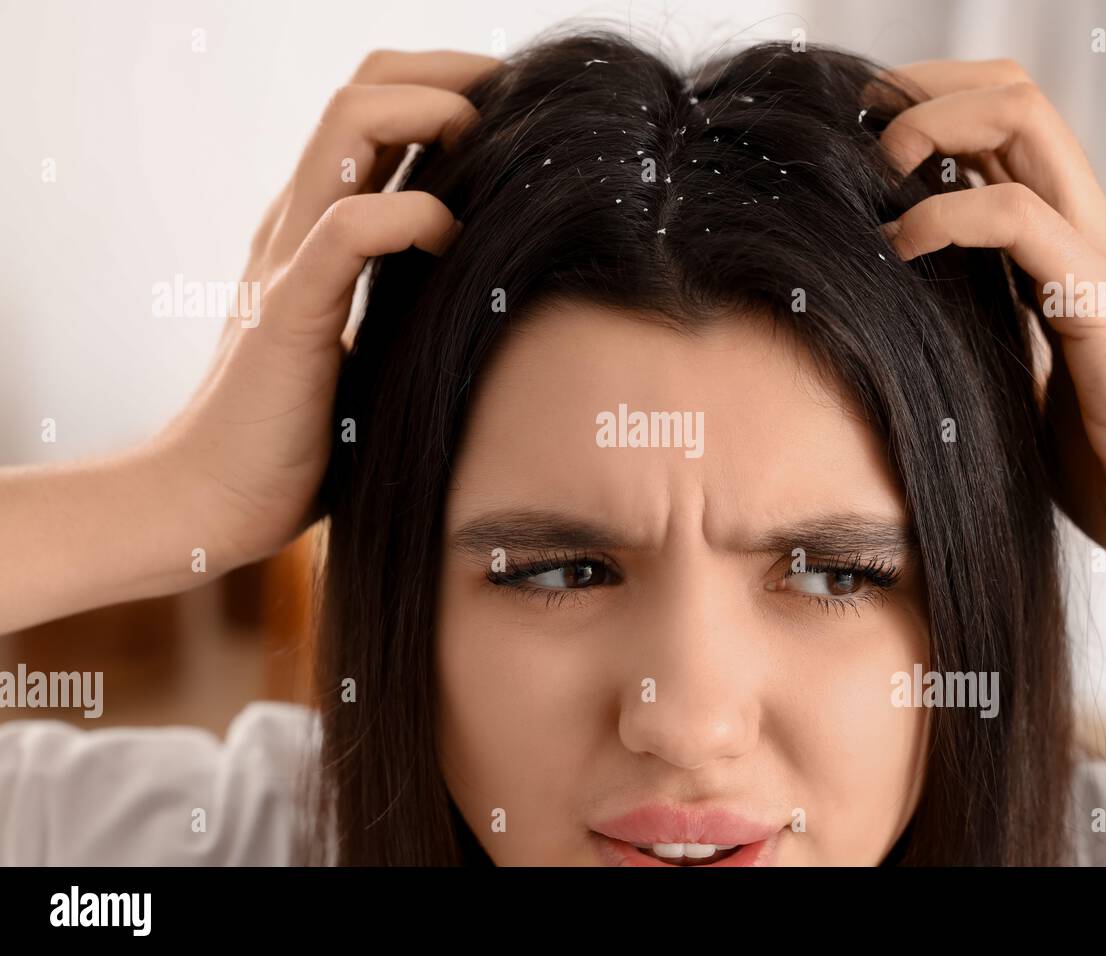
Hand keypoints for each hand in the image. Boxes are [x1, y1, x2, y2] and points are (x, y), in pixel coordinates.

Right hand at [154, 50, 497, 573]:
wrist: (217, 500)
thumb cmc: (305, 436)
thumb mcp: (374, 347)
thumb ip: (410, 302)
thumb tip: (497, 288)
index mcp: (317, 229)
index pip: (368, 113)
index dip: (439, 86)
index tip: (510, 107)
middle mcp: (297, 225)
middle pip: (359, 92)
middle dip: (444, 74)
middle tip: (512, 98)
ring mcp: (287, 259)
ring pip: (347, 128)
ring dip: (428, 113)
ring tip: (484, 142)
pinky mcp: (288, 311)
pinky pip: (345, 229)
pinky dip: (408, 215)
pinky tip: (448, 236)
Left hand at [878, 58, 1105, 597]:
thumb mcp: (1017, 376)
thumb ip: (979, 333)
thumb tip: (901, 331)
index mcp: (1063, 243)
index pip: (1005, 130)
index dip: (934, 109)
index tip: (866, 138)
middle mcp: (1083, 228)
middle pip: (1013, 96)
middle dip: (927, 88)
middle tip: (864, 124)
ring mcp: (1097, 254)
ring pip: (1023, 122)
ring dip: (934, 125)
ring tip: (878, 169)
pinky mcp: (1100, 300)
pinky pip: (1018, 218)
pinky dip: (946, 216)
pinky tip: (901, 246)